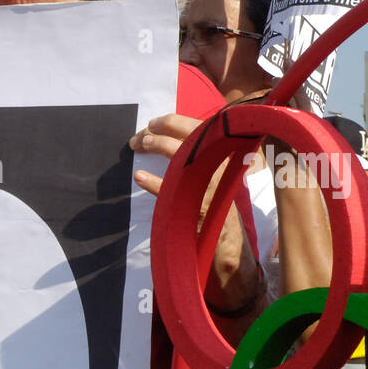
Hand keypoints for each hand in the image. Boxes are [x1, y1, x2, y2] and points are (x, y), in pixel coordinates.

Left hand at [129, 113, 262, 322]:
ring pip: (184, 155)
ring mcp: (211, 187)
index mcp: (224, 157)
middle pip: (191, 135)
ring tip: (139, 145)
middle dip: (161, 129)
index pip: (200, 127)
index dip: (172, 121)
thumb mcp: (213, 179)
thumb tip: (168, 139)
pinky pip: (174, 191)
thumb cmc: (216, 210)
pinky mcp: (200, 208)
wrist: (228, 247)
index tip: (153, 122)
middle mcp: (221, 167)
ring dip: (158, 146)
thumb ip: (199, 160)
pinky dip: (154, 183)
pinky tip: (140, 177)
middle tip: (140, 135)